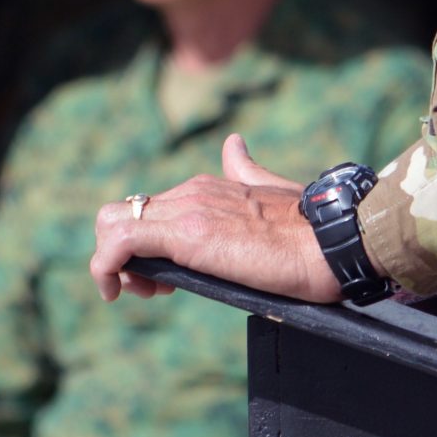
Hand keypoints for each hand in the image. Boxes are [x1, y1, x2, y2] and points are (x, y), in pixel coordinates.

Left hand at [91, 134, 342, 304]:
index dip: (146, 243)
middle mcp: (193, 192)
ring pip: (112, 224)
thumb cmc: (311, 234)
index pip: (151, 207)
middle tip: (150, 287)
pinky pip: (119, 242)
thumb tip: (234, 145)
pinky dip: (105, 268)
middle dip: (123, 256)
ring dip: (113, 264)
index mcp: (210, 186)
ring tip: (145, 291)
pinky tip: (120, 291)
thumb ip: (247, 170)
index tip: (165, 277)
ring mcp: (187, 210)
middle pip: (123, 214)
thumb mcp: (271, 196)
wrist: (331, 243)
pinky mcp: (184, 234)